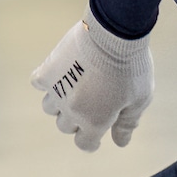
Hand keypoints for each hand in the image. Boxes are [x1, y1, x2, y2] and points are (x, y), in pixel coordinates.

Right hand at [30, 10, 152, 151]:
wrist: (114, 33)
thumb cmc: (132, 67)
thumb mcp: (139, 99)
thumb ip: (128, 123)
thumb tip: (120, 142)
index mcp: (94, 122)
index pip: (84, 144)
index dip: (92, 141)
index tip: (97, 133)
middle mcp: (71, 110)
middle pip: (65, 126)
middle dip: (78, 120)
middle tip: (92, 103)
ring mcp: (56, 90)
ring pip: (49, 108)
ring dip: (60, 103)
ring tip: (75, 88)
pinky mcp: (48, 69)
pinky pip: (37, 82)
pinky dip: (46, 81)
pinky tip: (60, 74)